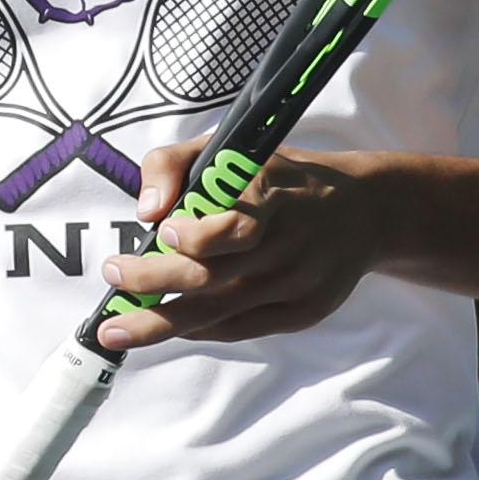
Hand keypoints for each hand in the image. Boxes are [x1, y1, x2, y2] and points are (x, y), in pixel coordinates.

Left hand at [99, 141, 390, 348]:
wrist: (365, 211)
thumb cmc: (281, 178)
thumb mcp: (234, 149)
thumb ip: (175, 164)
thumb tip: (147, 211)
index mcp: (275, 195)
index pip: (237, 228)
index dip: (197, 237)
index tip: (163, 232)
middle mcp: (289, 244)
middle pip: (214, 277)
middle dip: (153, 283)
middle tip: (113, 278)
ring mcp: (298, 283)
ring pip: (219, 312)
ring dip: (160, 323)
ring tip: (115, 329)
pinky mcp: (303, 312)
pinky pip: (240, 329)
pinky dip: (198, 330)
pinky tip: (165, 327)